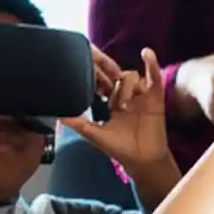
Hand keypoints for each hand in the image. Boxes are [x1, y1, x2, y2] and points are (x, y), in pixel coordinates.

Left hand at [63, 47, 170, 171]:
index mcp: (113, 104)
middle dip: (112, 84)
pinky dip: (152, 64)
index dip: (99, 80)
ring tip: (124, 104)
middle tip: (111, 100)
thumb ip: (78, 123)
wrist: (141, 159)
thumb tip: (58, 115)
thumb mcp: (94, 134)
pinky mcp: (155, 97)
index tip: (92, 80)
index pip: (105, 84)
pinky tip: (146, 54)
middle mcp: (128, 97)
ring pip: (131, 77)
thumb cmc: (119, 148)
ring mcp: (142, 96)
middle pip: (117, 78)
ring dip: (125, 86)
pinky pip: (154, 77)